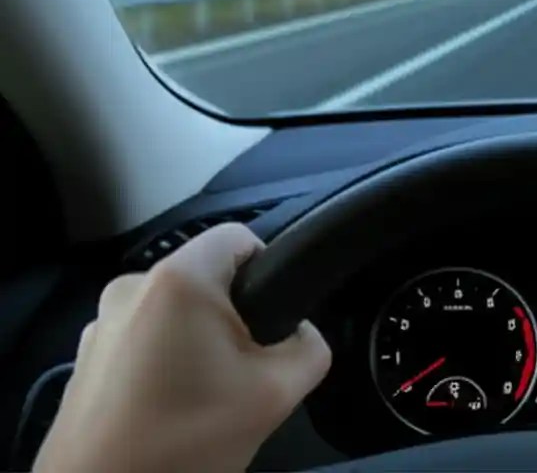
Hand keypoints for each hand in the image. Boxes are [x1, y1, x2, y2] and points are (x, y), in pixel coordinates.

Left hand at [34, 224, 331, 472]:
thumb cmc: (185, 439)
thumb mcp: (278, 394)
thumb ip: (310, 347)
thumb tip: (299, 334)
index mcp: (177, 281)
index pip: (241, 237)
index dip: (271, 271)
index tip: (275, 323)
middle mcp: (131, 288)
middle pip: (209, 280)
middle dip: (234, 320)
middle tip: (245, 374)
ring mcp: (102, 324)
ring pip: (177, 314)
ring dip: (199, 345)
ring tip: (206, 400)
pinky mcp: (88, 358)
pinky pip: (146, 341)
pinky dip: (167, 365)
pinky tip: (172, 411)